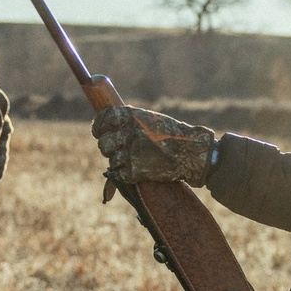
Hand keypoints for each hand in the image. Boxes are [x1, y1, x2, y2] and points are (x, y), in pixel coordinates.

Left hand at [91, 106, 216, 186]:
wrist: (191, 152)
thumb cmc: (173, 134)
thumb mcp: (150, 119)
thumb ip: (130, 121)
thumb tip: (109, 125)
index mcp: (130, 116)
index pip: (103, 119)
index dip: (99, 127)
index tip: (99, 132)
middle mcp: (127, 133)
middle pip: (103, 143)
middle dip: (109, 147)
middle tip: (118, 149)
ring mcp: (129, 153)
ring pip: (111, 160)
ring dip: (119, 161)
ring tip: (134, 159)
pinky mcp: (134, 171)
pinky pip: (118, 174)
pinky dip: (125, 174)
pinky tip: (137, 170)